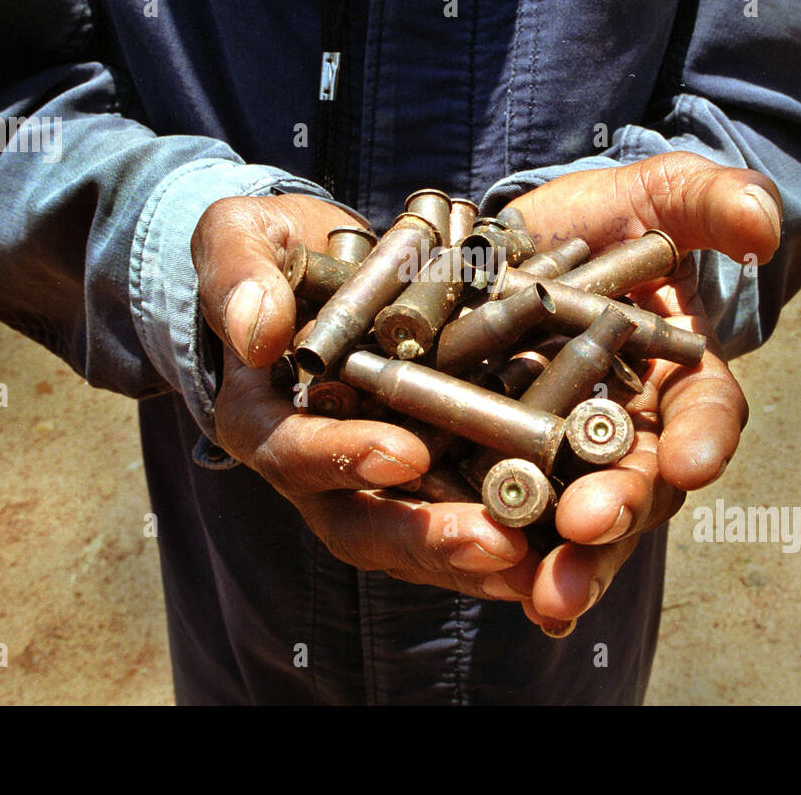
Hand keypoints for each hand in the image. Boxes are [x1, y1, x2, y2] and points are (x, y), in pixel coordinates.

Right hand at [191, 194, 538, 600]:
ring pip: (419, 537)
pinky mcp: (426, 471)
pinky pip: (463, 509)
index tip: (403, 454)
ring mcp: (370, 480)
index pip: (294, 452)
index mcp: (261, 420)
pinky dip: (509, 524)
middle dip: (427, 537)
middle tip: (494, 543)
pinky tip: (563, 533)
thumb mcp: (237, 240)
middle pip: (362, 524)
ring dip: (479, 555)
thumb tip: (260, 335)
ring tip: (541, 560)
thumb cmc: (266, 251)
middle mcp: (314, 468)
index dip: (344, 457)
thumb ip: (238, 276)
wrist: (313, 264)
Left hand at [502, 151, 781, 633]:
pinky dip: (504, 558)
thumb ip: (710, 201)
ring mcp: (566, 458)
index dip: (704, 435)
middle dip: (619, 512)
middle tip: (589, 527)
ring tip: (548, 595)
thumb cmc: (605, 219)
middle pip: (639, 488)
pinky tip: (499, 588)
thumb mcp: (657, 195)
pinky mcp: (500, 466)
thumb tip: (763, 223)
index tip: (694, 459)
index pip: (706, 413)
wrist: (518, 241)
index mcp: (680, 379)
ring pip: (576, 523)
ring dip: (568, 564)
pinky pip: (506, 518)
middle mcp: (631, 433)